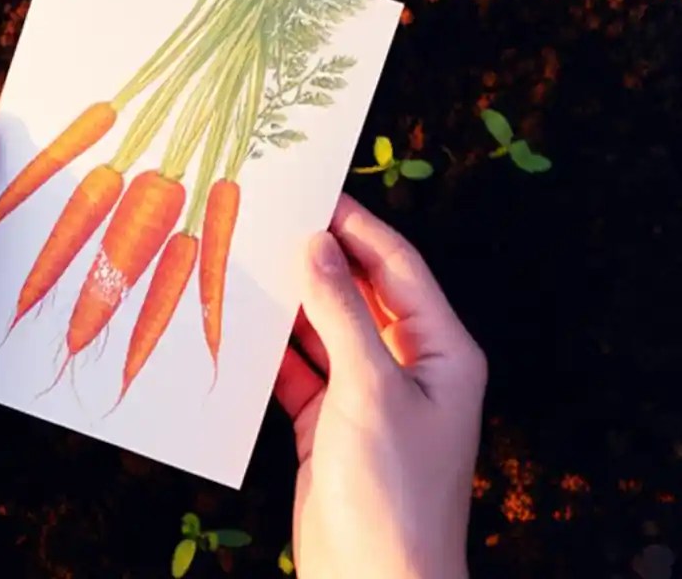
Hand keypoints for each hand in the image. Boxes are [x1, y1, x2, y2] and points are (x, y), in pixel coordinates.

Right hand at [274, 195, 486, 578]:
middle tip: (268, 220)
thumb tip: (316, 244)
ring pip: (325, 332)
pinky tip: (240, 329)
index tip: (312, 191)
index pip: (398, 267)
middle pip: (361, 294)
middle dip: (319, 259)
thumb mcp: (368, 388)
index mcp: (442, 351)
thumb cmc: (392, 491)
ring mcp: (367, 398)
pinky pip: (300, 374)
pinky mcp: (328, 427)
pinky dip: (273, 353)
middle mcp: (408, 367)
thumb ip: (340, 312)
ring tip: (245, 263)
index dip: (357, 226)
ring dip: (291, 304)